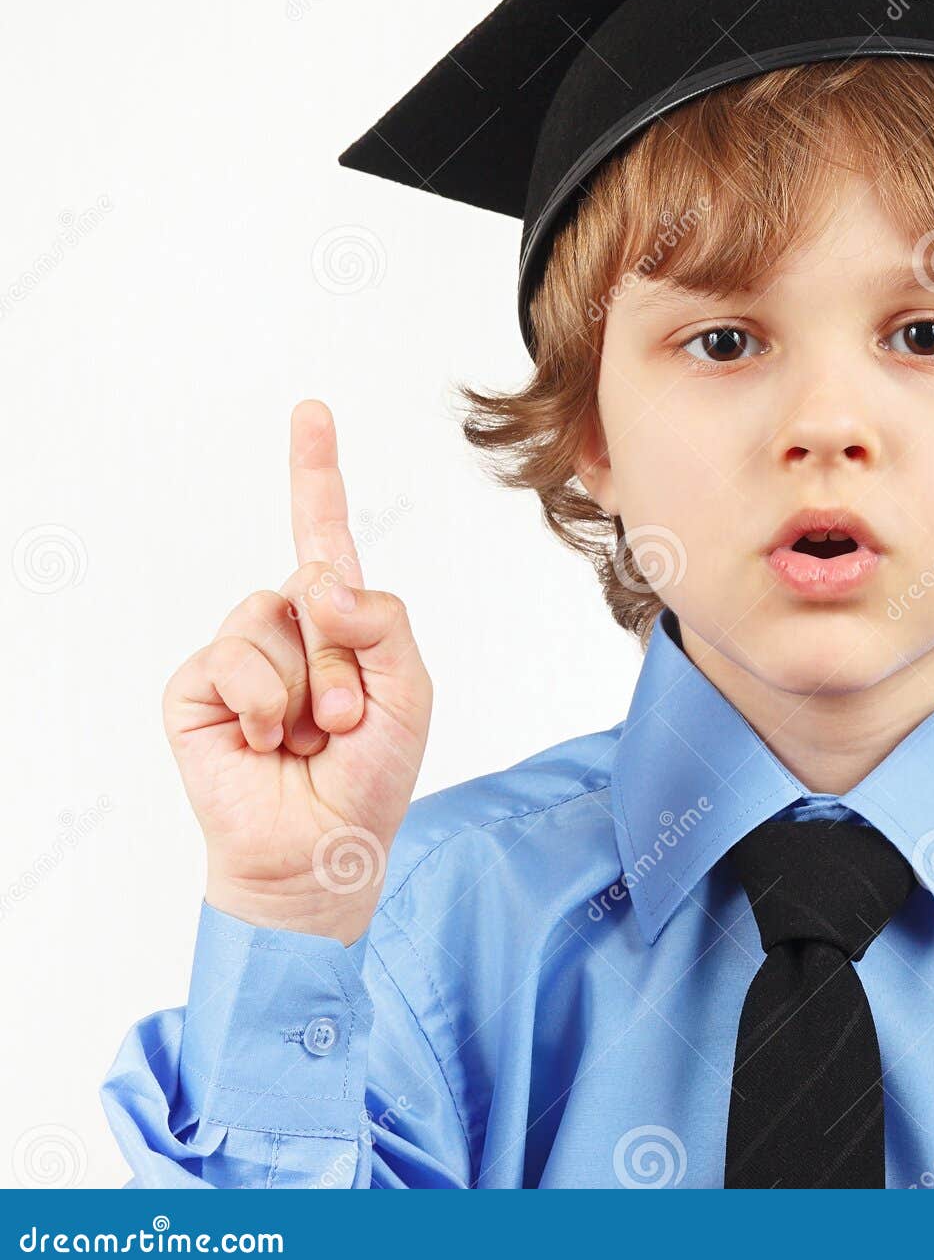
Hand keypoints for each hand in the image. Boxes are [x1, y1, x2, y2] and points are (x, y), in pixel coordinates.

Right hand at [163, 400, 432, 944]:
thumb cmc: (370, 774)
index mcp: (340, 619)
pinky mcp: (197, 684)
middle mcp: (288, 624)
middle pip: (317, 582)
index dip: (315, 472)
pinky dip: (261, 704)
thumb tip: (319, 579)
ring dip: (305, 688)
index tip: (311, 411)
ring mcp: (240, 652)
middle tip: (349, 719)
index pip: (325, 534)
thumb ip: (382, 622)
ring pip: (273, 617)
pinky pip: (233, 658)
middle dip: (346, 659)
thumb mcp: (410, 691)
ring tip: (309, 735)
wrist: (321, 848)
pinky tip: (265, 742)